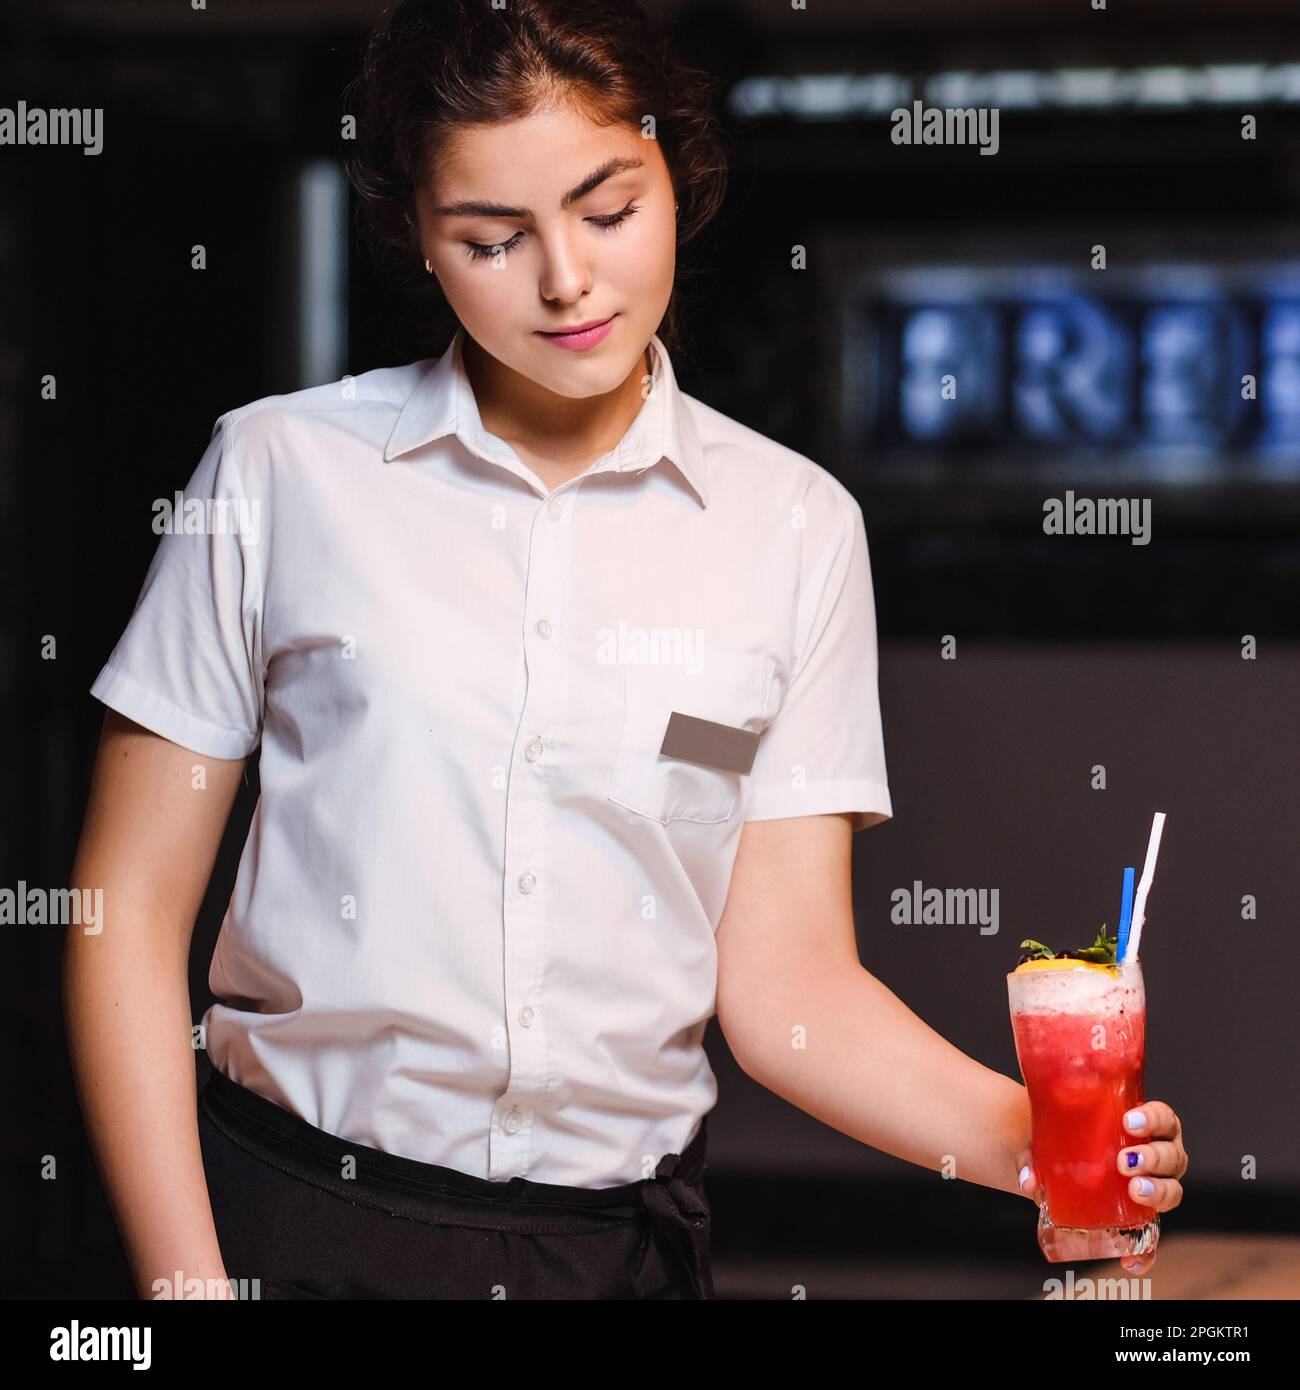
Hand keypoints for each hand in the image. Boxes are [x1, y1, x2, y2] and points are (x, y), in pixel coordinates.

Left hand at [1014, 1099, 1187, 1273]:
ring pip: (1172, 1190)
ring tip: (1135, 1191)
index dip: (1154, 1118)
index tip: (1129, 1122)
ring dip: (1158, 1192)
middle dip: (1154, 1158)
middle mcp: (1157, 1155)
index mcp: (1144, 1127)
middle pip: (1172, 1156)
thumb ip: (1033, 1155)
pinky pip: (1152, 1238)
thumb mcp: (1048, 1137)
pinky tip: (1131, 1261)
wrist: (1056, 1163)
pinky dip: (1145, 1252)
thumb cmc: (1064, 1138)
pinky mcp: (1143, 1218)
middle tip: (1124, 1162)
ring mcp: (1154, 1186)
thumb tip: (1029, 1180)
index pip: (1163, 1118)